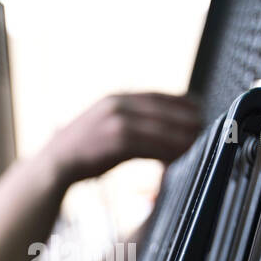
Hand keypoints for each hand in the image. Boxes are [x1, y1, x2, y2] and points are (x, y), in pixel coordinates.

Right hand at [46, 91, 202, 185]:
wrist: (55, 163)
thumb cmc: (84, 150)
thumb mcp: (106, 124)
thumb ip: (130, 121)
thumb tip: (159, 128)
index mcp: (117, 98)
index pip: (159, 96)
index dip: (183, 104)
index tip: (200, 112)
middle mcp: (118, 105)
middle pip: (164, 109)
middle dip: (187, 121)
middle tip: (205, 131)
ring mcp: (116, 121)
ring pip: (160, 127)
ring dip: (181, 137)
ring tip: (196, 145)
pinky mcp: (116, 141)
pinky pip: (151, 145)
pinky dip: (167, 151)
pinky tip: (178, 157)